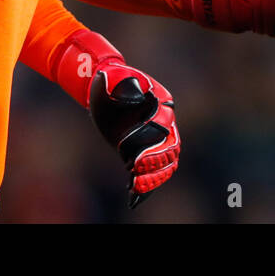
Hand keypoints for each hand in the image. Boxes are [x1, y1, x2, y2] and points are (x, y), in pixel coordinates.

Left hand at [52, 29, 179, 207]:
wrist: (104, 89)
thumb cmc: (108, 80)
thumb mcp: (111, 78)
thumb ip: (123, 85)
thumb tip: (136, 98)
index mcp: (161, 102)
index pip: (164, 127)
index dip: (153, 146)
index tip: (137, 159)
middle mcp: (164, 121)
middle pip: (170, 148)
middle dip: (156, 164)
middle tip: (136, 171)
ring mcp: (156, 137)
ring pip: (166, 162)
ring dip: (155, 177)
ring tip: (136, 187)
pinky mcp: (145, 149)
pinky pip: (152, 170)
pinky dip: (146, 184)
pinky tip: (133, 197)